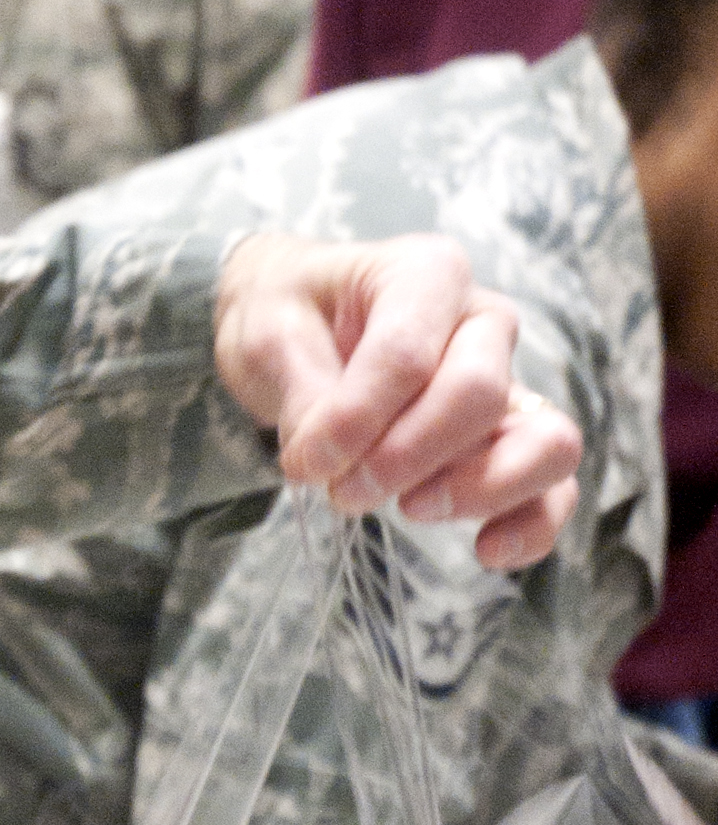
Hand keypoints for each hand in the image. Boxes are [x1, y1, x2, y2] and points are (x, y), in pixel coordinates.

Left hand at [214, 230, 580, 572]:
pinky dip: (531, 526)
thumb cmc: (291, 317)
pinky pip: (555, 487)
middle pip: (478, 394)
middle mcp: (482, 321)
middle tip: (345, 488)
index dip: (355, 421)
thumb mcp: (269, 335)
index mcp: (426, 274)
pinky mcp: (510, 438)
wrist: (300, 327)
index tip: (306, 461)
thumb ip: (303, 394)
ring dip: (477, 488)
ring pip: (546, 440)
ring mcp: (507, 381)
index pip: (407, 355)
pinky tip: (483, 550)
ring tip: (409, 508)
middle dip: (405, 457)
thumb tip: (329, 459)